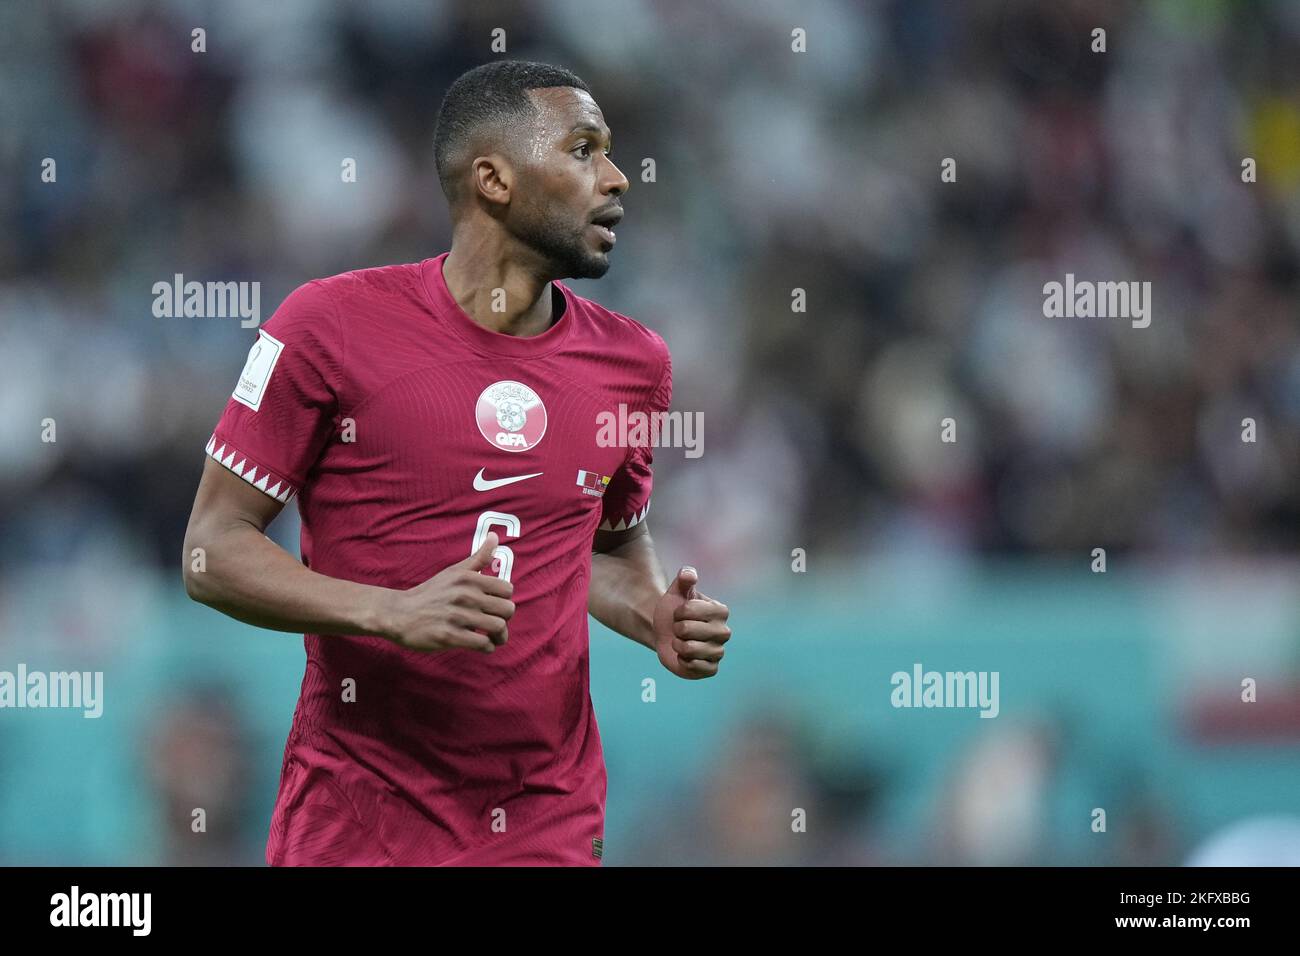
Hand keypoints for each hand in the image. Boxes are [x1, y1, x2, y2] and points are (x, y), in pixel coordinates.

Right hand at [382, 533, 514, 652]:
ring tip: (491, 637)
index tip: (494, 606)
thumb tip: (494, 536)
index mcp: (468, 579)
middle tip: (494, 623)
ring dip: (499, 637)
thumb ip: (478, 558)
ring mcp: (458, 616)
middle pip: (508, 610)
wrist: (399, 613)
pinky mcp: (450, 636)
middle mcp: (465, 595)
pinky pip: (483, 644)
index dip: (504, 600)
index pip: (507, 590)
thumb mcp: (453, 571)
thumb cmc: (430, 593)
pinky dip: (487, 647)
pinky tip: (480, 644)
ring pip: (499, 628)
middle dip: (504, 619)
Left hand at [652, 566, 730, 678]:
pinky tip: (685, 656)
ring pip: (689, 650)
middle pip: (687, 630)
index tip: (680, 613)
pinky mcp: (712, 669)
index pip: (689, 610)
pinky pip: (694, 667)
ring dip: (677, 645)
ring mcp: (719, 651)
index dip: (678, 612)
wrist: (666, 632)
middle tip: (680, 629)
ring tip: (681, 641)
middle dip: (676, 629)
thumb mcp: (677, 590)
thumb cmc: (674, 609)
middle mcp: (724, 632)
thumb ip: (684, 578)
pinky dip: (683, 662)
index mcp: (720, 611)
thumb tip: (689, 574)